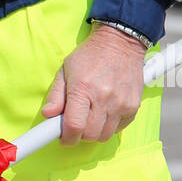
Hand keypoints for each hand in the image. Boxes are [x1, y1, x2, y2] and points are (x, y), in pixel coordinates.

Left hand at [41, 23, 145, 145]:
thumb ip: (56, 95)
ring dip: (94, 132)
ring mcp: (121, 103)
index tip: (62, 138)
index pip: (74, 126)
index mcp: (83, 88)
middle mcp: (104, 97)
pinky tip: (104, 114)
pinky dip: (110, 127)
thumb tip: (48, 115)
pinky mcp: (133, 105)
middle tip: (75, 124)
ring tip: (90, 118)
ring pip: (105, 135)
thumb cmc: (90, 56)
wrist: (120, 41)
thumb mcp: (65, 70)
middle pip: (90, 135)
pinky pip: (119, 128)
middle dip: (79, 135)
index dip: (66, 138)